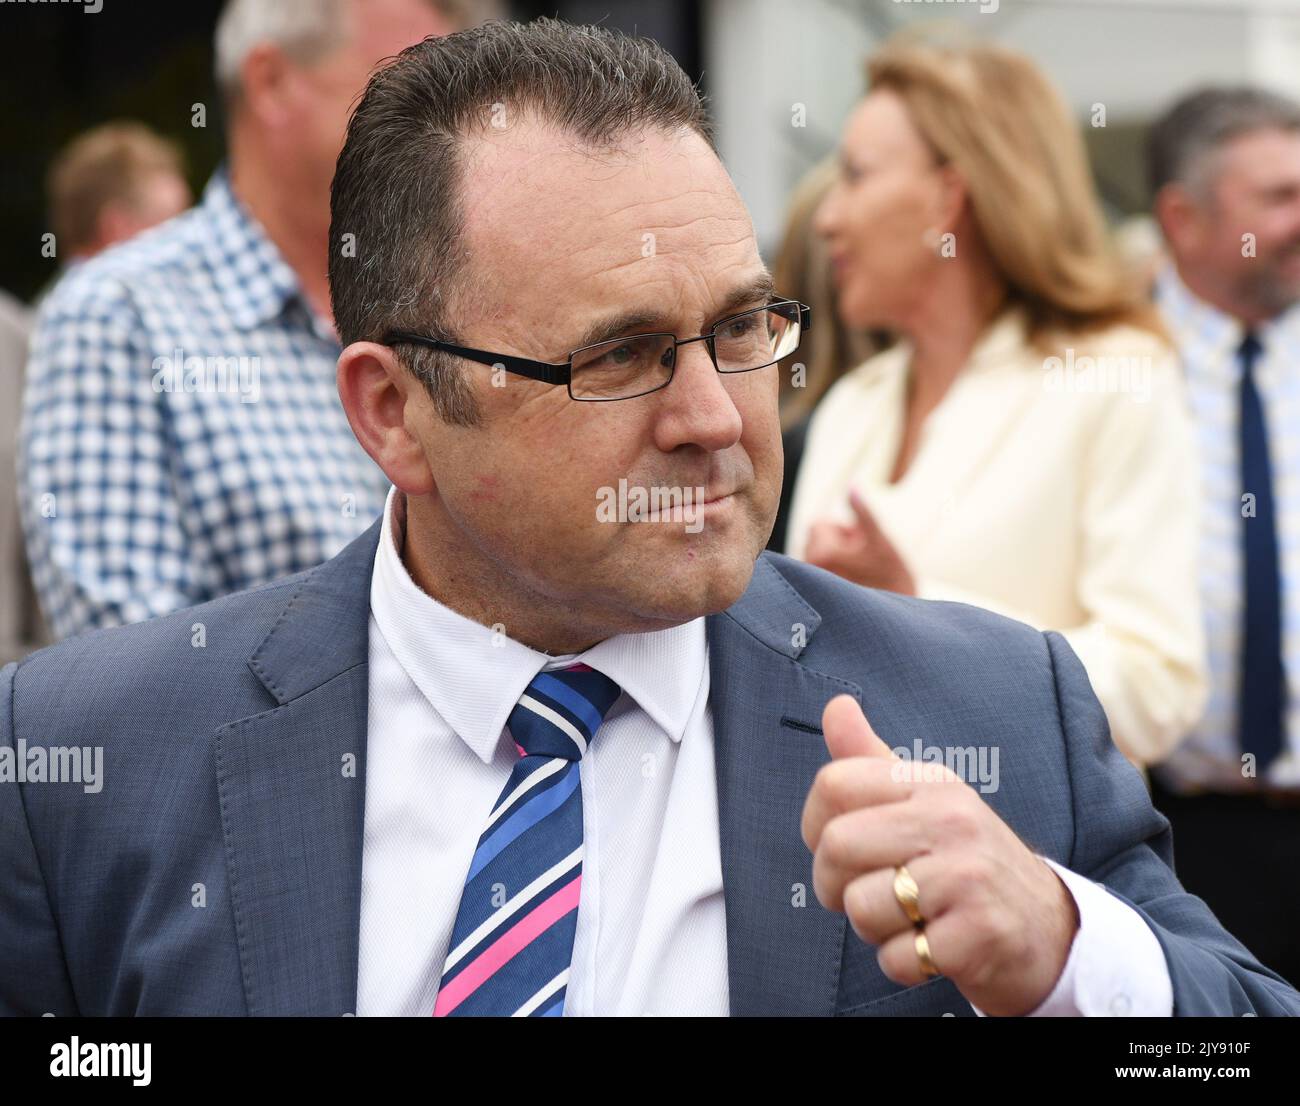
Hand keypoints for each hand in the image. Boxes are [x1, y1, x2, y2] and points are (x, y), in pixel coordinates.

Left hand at [801, 695, 1079, 1016]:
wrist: (1049, 930)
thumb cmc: (967, 863)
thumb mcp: (925, 802)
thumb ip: (871, 759)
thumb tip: (836, 706)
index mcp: (931, 784)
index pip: (833, 784)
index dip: (815, 825)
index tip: (842, 848)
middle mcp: (951, 820)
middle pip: (835, 846)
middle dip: (834, 885)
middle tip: (869, 894)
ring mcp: (968, 876)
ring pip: (860, 907)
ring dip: (874, 929)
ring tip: (911, 919)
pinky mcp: (978, 934)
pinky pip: (896, 957)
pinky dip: (904, 963)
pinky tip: (933, 946)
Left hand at [803, 490, 915, 593]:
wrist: (895, 619)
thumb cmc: (891, 579)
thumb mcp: (880, 541)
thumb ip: (862, 512)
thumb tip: (851, 486)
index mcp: (822, 554)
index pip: (818, 525)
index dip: (842, 531)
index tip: (859, 548)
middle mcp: (809, 570)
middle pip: (815, 540)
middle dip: (836, 544)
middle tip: (860, 562)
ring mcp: (809, 585)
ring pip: (817, 556)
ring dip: (834, 559)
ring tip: (856, 575)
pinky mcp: (812, 596)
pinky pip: (816, 573)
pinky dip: (830, 573)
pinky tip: (849, 586)